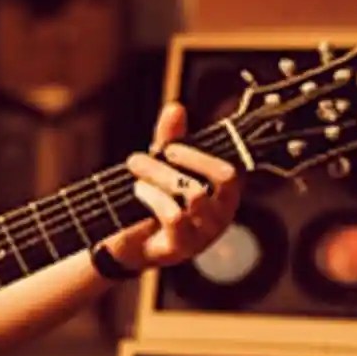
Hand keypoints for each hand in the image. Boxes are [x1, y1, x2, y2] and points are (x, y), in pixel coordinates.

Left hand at [101, 102, 242, 270]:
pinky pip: (174, 216)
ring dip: (160, 178)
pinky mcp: (182, 249)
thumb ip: (170, 140)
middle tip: (149, 157)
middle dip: (184, 160)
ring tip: (137, 178)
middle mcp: (221, 216)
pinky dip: (153, 198)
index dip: (201, 155)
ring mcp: (204, 235)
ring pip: (193, 193)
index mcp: (224, 196)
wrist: (125, 245)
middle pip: (220, 178)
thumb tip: (175, 107)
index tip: (169, 148)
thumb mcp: (161, 169)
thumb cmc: (151, 203)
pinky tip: (139, 193)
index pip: (231, 171)